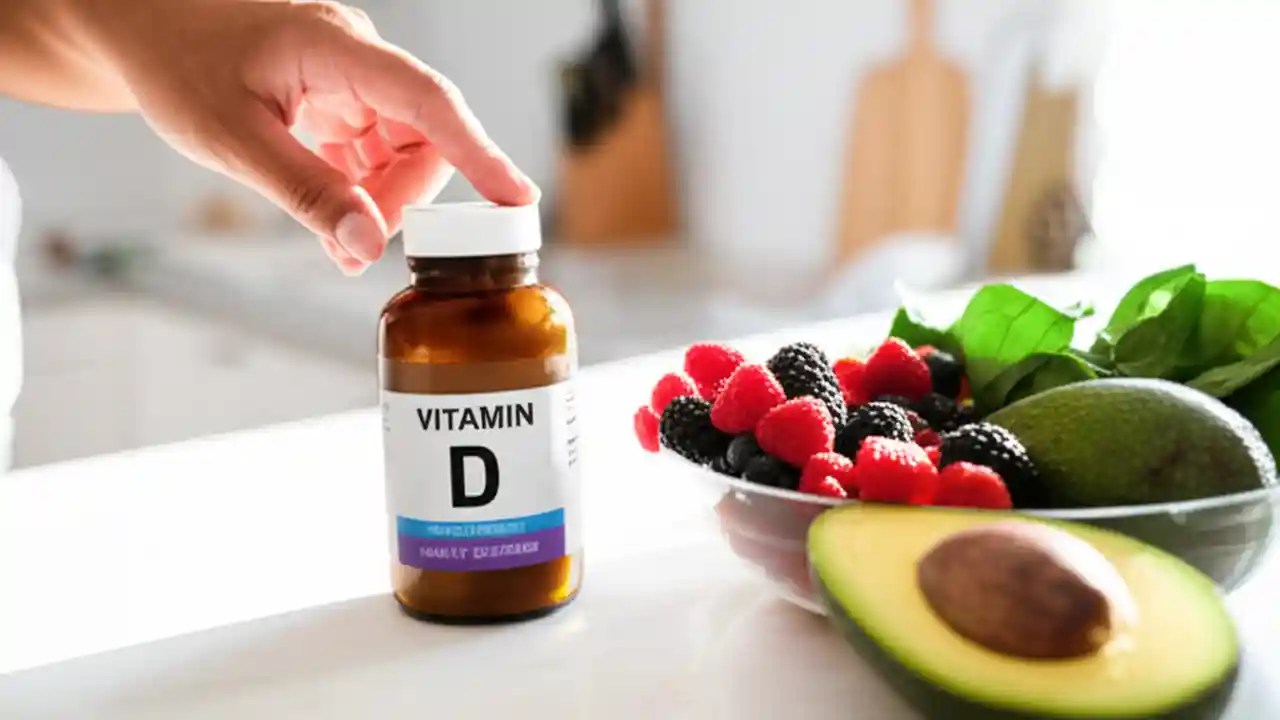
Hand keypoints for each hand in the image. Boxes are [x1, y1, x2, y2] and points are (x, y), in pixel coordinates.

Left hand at [76, 0, 537, 274]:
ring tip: (339, 236)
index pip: (428, 101)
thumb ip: (306, 193)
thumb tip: (368, 246)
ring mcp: (356, 80)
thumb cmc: (179, 64)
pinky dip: (363, 192)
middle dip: (402, 199)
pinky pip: (379, 154)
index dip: (478, 152)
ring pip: (407, 153)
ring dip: (382, 201)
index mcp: (336, 49)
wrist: (149, 29)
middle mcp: (359, 59)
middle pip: (425, 139)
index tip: (517, 198)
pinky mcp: (347, 100)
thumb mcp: (234, 140)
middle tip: (356, 241)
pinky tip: (336, 216)